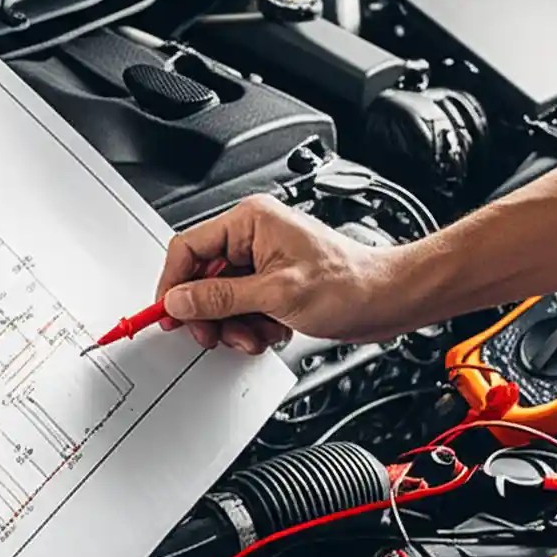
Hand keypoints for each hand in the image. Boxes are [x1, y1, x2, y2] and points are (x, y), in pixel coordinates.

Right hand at [156, 194, 407, 351]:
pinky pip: (241, 308)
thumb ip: (220, 298)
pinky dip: (251, 326)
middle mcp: (253, 236)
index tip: (169, 313)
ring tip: (258, 333)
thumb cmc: (349, 284)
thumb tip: (179, 301)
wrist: (387, 300)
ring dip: (234, 324)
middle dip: (210, 312)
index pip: (188, 248)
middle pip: (201, 278)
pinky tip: (272, 329)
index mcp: (250, 222)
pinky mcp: (271, 283)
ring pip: (220, 299)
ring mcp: (262, 261)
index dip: (173, 284)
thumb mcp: (275, 294)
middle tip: (215, 334)